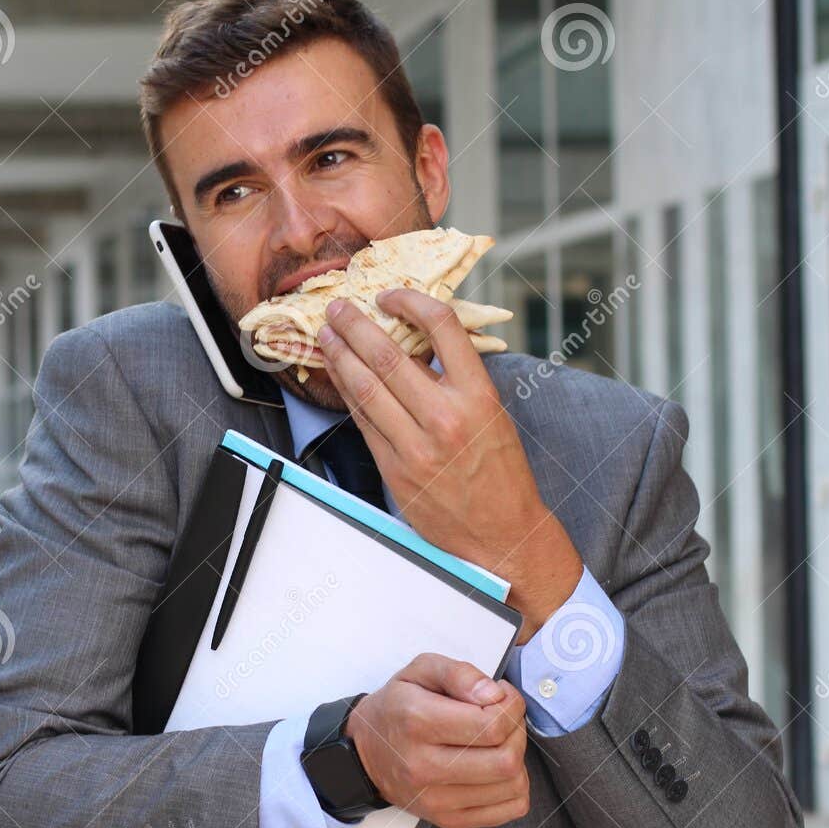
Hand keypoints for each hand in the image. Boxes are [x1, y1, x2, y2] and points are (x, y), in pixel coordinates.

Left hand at [318, 289, 581, 638]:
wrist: (502, 533)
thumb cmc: (500, 471)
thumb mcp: (492, 414)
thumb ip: (455, 379)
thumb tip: (413, 341)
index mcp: (478, 396)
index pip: (442, 328)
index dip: (410, 301)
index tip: (390, 294)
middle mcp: (444, 417)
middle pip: (388, 355)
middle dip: (355, 325)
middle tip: (337, 306)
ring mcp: (414, 446)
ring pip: (365, 387)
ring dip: (339, 355)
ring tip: (326, 335)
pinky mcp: (393, 469)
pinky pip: (362, 421)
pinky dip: (346, 393)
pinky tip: (337, 375)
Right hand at [344, 653, 529, 827]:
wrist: (365, 754)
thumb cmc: (396, 709)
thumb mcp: (419, 671)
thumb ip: (459, 673)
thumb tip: (494, 695)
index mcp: (417, 721)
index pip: (491, 725)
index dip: (511, 706)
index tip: (501, 697)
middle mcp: (424, 766)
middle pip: (506, 760)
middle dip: (517, 733)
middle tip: (504, 719)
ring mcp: (436, 799)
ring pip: (512, 786)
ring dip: (518, 759)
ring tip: (498, 743)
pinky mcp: (448, 820)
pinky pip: (509, 809)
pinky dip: (515, 787)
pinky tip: (496, 769)